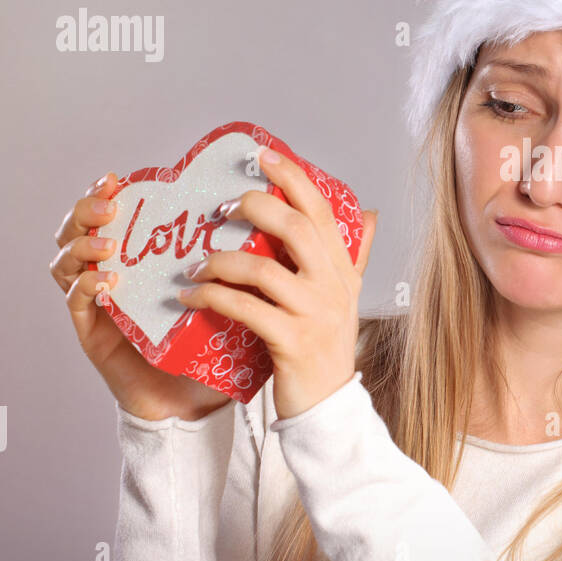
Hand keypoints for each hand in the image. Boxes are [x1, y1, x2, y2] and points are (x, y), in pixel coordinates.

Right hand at [50, 172, 232, 421]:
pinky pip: (75, 303)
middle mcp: (109, 275)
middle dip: (84, 211)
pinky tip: (108, 281)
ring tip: (109, 243)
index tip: (116, 177)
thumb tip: (267, 211)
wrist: (199, 398)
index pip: (106, 216)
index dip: (102, 193)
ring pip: (65, 263)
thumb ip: (230, 255)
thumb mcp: (222, 290)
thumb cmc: (210, 341)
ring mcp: (96, 305)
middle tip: (109, 203)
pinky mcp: (92, 335)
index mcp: (137, 259)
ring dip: (82, 246)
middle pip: (74, 231)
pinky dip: (87, 287)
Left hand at [175, 148, 377, 420]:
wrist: (328, 406)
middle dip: (253, 208)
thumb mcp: (347, 297)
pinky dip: (212, 297)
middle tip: (219, 209)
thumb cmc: (326, 348)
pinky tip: (191, 296)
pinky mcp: (291, 342)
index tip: (262, 155)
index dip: (292, 178)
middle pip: (295, 228)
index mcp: (343, 269)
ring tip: (195, 264)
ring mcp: (314, 314)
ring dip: (220, 261)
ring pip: (263, 269)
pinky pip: (245, 308)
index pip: (321, 210)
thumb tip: (370, 214)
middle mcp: (334, 286)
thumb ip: (354, 256)